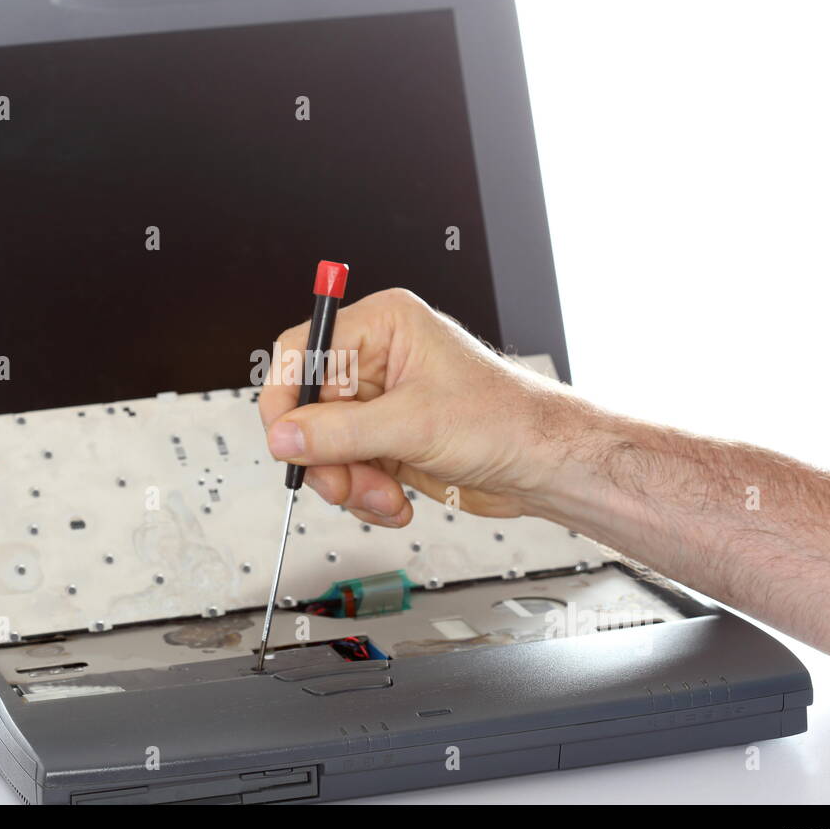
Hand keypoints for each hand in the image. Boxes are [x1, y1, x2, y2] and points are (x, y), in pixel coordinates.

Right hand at [257, 288, 591, 527]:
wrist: (545, 466)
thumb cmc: (507, 420)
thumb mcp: (414, 425)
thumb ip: (340, 433)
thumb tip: (284, 438)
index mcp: (383, 327)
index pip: (303, 353)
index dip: (287, 400)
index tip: (286, 441)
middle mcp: (377, 361)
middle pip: (308, 409)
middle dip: (325, 455)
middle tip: (342, 482)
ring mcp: (381, 405)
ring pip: (324, 447)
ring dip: (348, 482)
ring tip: (383, 496)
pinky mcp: (387, 442)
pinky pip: (348, 470)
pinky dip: (364, 494)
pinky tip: (394, 501)